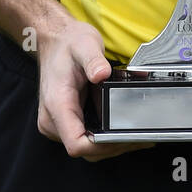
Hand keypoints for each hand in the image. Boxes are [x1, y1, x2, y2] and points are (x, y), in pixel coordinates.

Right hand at [36, 17, 153, 161]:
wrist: (55, 40)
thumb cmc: (67, 44)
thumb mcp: (84, 45)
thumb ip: (93, 60)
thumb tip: (102, 74)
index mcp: (57, 104)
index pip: (76, 143)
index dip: (102, 146)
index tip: (122, 138)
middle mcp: (53, 119)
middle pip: (85, 150)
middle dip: (113, 146)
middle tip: (139, 137)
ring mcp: (58, 122)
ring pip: (86, 148)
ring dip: (111, 144)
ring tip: (134, 136)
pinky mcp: (66, 120)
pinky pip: (86, 138)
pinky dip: (104, 137)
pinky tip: (120, 130)